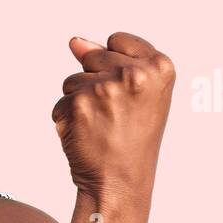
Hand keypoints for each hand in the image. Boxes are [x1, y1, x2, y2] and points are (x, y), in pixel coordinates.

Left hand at [53, 31, 173, 209]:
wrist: (121, 182)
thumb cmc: (133, 138)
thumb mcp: (140, 93)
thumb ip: (111, 60)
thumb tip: (75, 41)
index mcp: (160, 66)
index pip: (116, 40)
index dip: (114, 66)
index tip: (127, 92)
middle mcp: (135, 74)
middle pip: (92, 56)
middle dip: (95, 81)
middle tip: (114, 113)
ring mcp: (105, 88)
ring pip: (73, 80)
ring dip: (79, 101)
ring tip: (101, 125)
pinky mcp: (78, 105)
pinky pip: (61, 102)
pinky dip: (67, 119)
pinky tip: (86, 135)